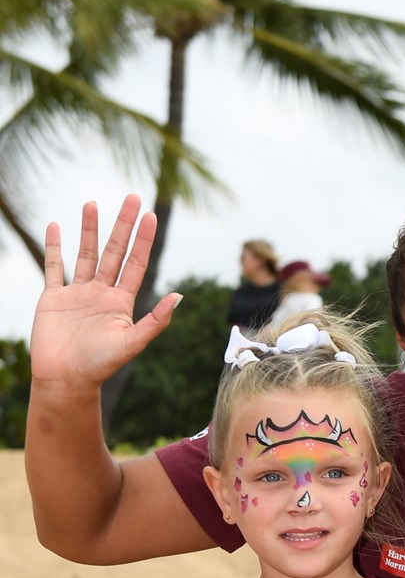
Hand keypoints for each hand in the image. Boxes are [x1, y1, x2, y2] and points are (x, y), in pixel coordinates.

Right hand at [32, 196, 179, 389]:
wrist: (66, 380)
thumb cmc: (100, 366)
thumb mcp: (132, 342)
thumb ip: (155, 320)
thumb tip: (179, 296)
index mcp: (122, 302)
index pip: (136, 263)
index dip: (144, 240)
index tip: (151, 216)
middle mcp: (102, 293)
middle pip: (114, 251)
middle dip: (123, 225)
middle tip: (132, 197)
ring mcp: (77, 294)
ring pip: (85, 254)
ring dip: (89, 229)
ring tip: (93, 203)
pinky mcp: (52, 297)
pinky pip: (53, 267)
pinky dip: (53, 247)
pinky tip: (54, 226)